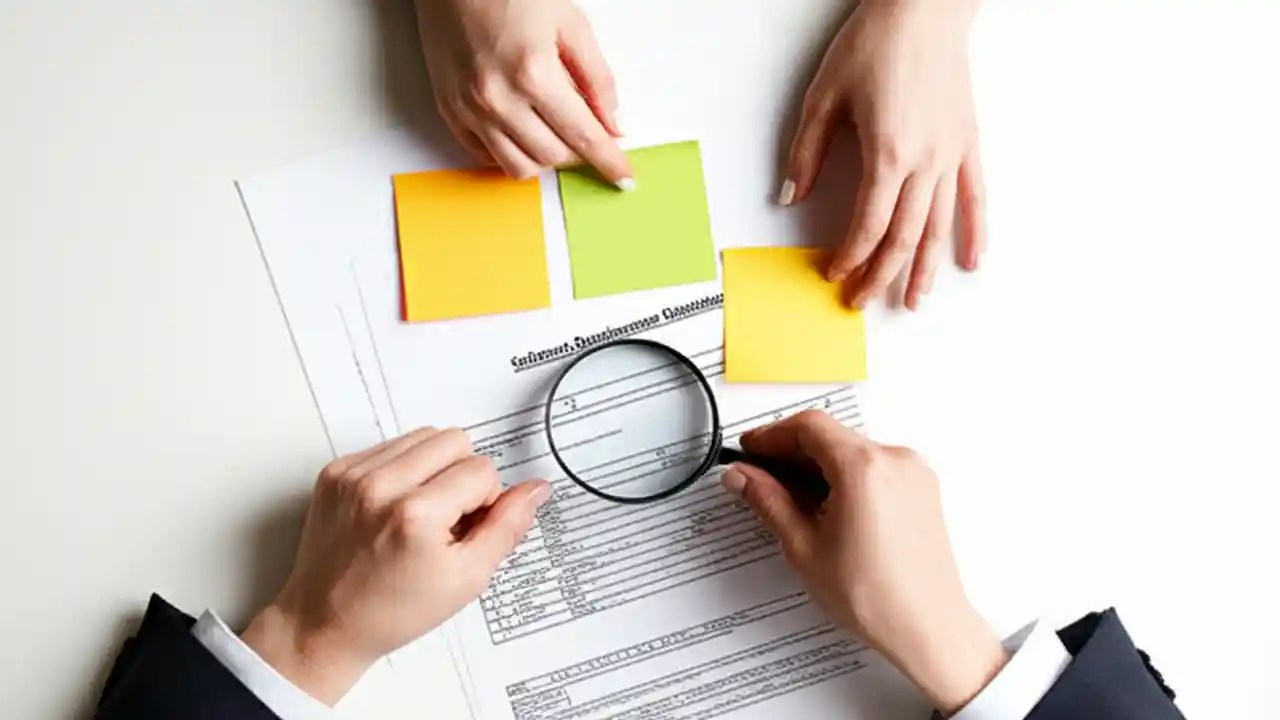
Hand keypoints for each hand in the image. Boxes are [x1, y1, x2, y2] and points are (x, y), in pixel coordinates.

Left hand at [240, 427, 550, 704]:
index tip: (464, 531)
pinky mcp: (334, 471)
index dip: (486, 502)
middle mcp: (379, 486)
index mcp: (415, 514)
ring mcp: (352, 475)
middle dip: (462, 475)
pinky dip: (402, 468)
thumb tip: (535, 490)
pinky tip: (396, 506)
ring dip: (433, 467)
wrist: (324, 624)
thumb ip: (507, 528)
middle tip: (447, 518)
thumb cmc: (390, 611)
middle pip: (455, 440)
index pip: (482, 470)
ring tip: (421, 512)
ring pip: (423, 436)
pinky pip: (389, 445)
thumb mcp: (466, 579)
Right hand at [414, 0, 633, 187]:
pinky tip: (522, 130)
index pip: (583, 135)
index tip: (624, 179)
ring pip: (518, 167)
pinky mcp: (450, 111)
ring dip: (545, 158)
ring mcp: (470, 109)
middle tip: (584, 129)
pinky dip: (511, 153)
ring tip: (552, 130)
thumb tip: (612, 124)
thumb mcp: (571, 23)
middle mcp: (499, 99)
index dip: (609, 162)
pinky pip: (486, 156)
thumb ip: (597, 78)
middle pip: (553, 156)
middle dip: (577, 151)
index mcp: (534, 73)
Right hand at [721, 411, 1004, 714]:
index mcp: (864, 468)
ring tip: (794, 500)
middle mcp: (895, 461)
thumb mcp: (803, 546)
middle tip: (762, 475)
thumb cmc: (876, 597)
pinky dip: (846, 476)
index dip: (771, 435)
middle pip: (831, 435)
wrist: (927, 627)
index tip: (751, 449)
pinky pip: (875, 466)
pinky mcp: (922, 489)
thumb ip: (768, 500)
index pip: (808, 426)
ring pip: (852, 450)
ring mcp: (913, 473)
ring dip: (819, 465)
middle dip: (792, 451)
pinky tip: (827, 506)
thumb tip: (743, 476)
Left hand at [781, 0, 985, 310]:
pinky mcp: (968, 142)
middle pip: (902, 236)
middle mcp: (925, 161)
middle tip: (863, 300)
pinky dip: (974, 231)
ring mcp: (952, 154)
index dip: (850, 257)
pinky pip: (975, 196)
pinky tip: (970, 259)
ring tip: (914, 300)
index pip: (867, 225)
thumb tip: (793, 194)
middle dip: (881, 275)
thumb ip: (807, 151)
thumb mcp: (824, 96)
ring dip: (925, 268)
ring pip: (938, 226)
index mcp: (888, 153)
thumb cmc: (876, 43)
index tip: (835, 273)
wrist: (924, 6)